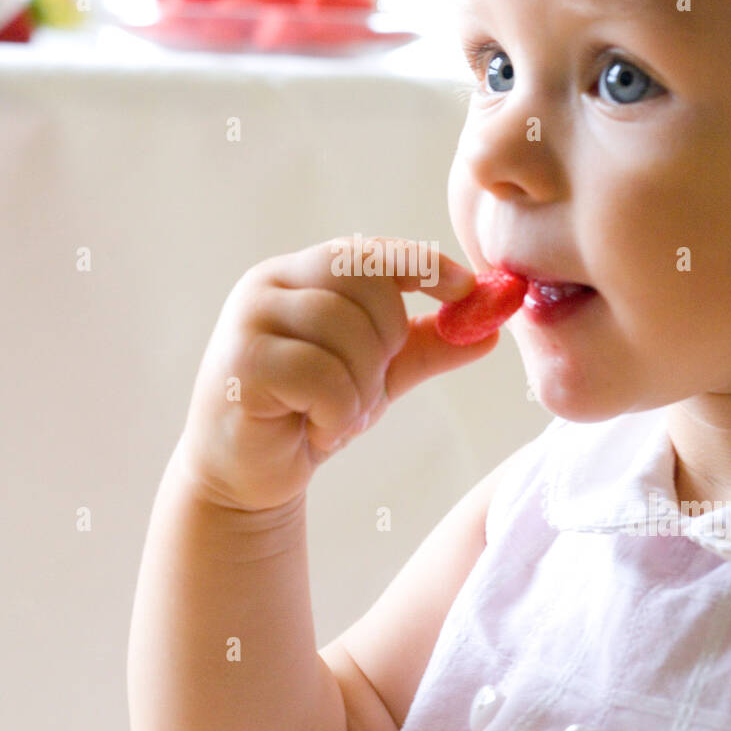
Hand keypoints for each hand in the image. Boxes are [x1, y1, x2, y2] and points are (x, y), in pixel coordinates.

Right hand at [176, 236, 499, 513]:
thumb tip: (489, 331)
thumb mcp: (374, 374)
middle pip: (366, 289)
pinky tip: (315, 431)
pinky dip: (336, 413)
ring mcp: (249, 321)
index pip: (367, 253)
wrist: (245, 478)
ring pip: (346, 333)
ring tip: (337, 416)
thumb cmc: (305, 413)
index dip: (421, 264)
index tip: (464, 289)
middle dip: (387, 345)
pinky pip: (321, 377)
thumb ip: (424, 347)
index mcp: (297, 276)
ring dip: (361, 389)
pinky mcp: (241, 364)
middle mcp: (268, 286)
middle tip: (367, 388)